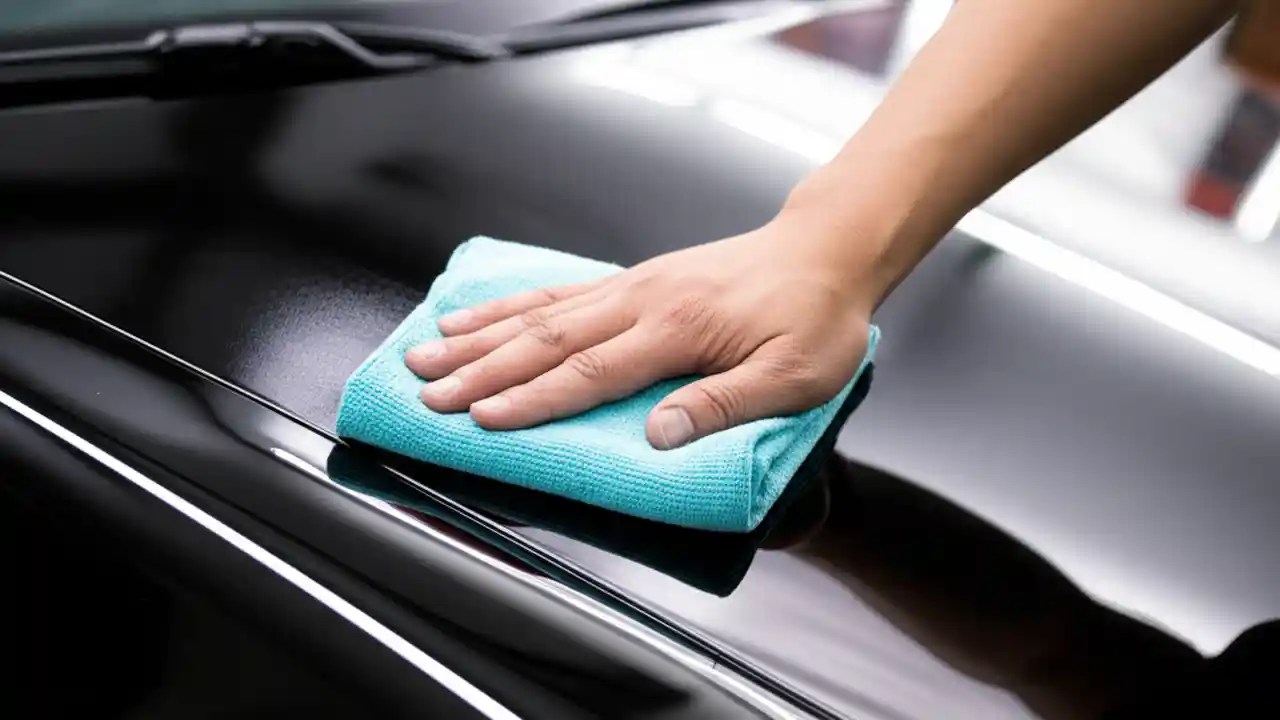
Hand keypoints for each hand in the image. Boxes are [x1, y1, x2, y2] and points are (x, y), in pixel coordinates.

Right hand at [405, 212, 875, 448]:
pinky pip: (558, 292)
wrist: (825, 251)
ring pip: (540, 311)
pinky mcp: (633, 280)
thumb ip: (724, 405)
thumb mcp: (794, 376)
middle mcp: (642, 300)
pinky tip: (477, 316)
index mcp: (677, 328)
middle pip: (546, 339)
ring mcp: (632, 285)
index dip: (533, 399)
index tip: (481, 417)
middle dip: (481, 369)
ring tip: (428, 350)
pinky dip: (511, 305)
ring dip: (480, 335)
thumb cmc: (815, 317)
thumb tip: (658, 437)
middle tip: (428, 390)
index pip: (589, 372)